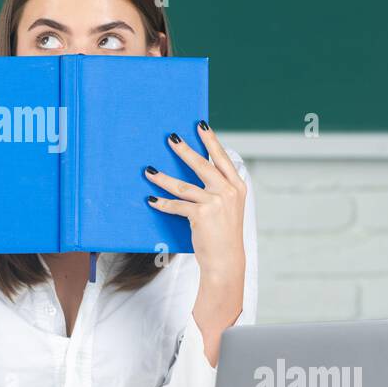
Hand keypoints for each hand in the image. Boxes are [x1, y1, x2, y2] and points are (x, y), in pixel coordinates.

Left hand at [143, 121, 247, 364]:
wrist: (227, 260)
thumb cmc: (224, 235)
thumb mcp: (228, 208)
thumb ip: (219, 189)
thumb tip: (201, 169)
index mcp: (238, 187)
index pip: (222, 158)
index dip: (211, 141)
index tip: (200, 126)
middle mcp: (229, 191)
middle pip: (202, 165)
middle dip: (185, 150)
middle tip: (170, 138)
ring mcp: (216, 203)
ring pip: (183, 185)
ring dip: (163, 177)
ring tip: (149, 170)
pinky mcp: (202, 215)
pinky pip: (176, 206)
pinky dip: (162, 203)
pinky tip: (151, 199)